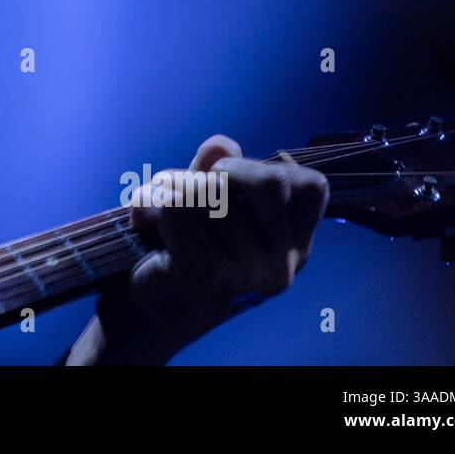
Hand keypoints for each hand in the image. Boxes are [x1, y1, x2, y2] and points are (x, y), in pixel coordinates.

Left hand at [66, 135, 328, 364]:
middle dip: (220, 171)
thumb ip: (218, 167)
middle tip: (191, 189)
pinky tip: (143, 220)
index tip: (232, 187)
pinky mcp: (203, 276)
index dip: (266, 170)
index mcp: (294, 246)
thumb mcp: (209, 200)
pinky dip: (151, 203)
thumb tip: (223, 145)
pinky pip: (176, 208)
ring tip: (157, 207)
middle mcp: (281, 264)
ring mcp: (245, 274)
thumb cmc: (182, 247)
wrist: (145, 309)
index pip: (311, 187)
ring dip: (171, 187)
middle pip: (266, 179)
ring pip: (208, 190)